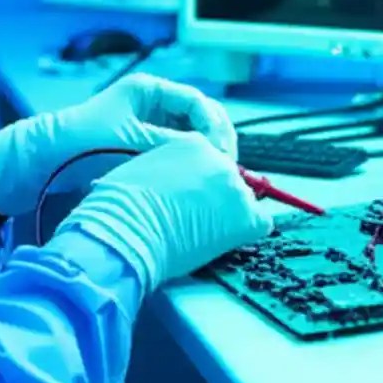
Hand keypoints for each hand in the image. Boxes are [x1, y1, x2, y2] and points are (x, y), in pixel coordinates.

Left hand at [0, 74, 234, 214]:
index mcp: (149, 89)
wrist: (42, 160)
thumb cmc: (81, 143)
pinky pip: (174, 151)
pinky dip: (185, 163)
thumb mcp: (132, 141)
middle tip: (224, 166)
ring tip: (211, 176)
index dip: (214, 126)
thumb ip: (172, 144)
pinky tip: (192, 180)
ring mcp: (148, 123)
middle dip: (213, 141)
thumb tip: (209, 154)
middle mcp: (152, 102)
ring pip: (189, 137)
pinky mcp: (141, 145)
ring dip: (201, 154)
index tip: (221, 151)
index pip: (198, 102)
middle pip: (198, 118)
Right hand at [55, 133, 273, 290]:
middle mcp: (219, 160)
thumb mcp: (141, 169)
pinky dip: (248, 231)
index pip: (210, 161)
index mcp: (192, 143)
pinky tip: (229, 239)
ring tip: (204, 233)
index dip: (199, 185)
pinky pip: (261, 223)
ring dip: (229, 215)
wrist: (127, 229)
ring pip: (243, 201)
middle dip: (216, 198)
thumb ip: (163, 168)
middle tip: (196, 219)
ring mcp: (235, 188)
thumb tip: (165, 184)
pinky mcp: (246, 217)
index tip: (188, 200)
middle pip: (228, 179)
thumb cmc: (121, 204)